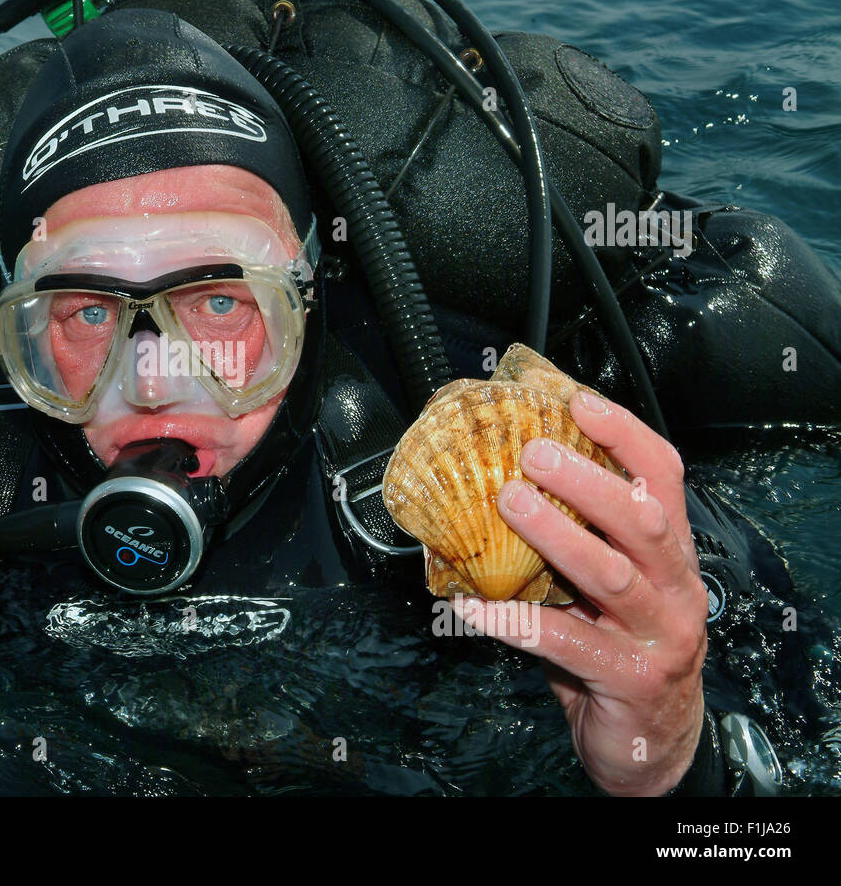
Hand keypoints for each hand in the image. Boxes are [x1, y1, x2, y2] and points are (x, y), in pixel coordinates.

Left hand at [452, 391, 707, 795]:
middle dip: (585, 480)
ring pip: (608, 572)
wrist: (651, 744)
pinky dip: (511, 618)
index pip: (662, 478)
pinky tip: (472, 605)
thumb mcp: (609, 590)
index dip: (623, 435)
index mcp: (672, 554)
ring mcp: (658, 634)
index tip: (576, 403)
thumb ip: (579, 541)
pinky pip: (562, 639)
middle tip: (533, 454)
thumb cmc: (619, 651)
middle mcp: (676, 588)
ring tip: (508, 504)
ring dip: (553, 534)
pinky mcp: (629, 678)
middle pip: (641, 518)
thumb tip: (503, 483)